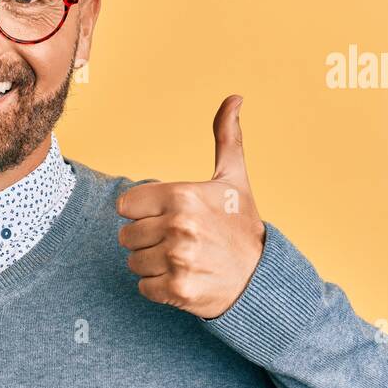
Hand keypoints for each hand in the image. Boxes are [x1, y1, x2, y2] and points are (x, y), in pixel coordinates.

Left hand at [116, 95, 266, 319]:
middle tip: (177, 242)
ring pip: (133, 262)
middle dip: (147, 240)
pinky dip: (159, 287)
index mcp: (182, 195)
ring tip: (181, 260)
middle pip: (126, 236)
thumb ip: (226, 138)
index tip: (165, 218)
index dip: (142, 214)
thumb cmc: (241, 226)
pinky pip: (143, 287)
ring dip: (152, 264)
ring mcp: (177, 258)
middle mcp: (178, 225)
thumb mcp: (234, 180)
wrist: (262, 277)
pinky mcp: (177, 289)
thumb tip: (234, 98)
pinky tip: (183, 278)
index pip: (125, 206)